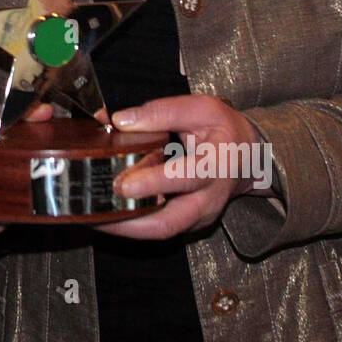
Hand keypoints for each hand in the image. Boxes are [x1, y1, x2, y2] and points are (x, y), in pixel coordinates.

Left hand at [96, 94, 267, 238]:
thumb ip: (162, 111)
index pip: (185, 178)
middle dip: (131, 222)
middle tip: (99, 211)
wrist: (249, 158)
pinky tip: (104, 212)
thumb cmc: (225, 131)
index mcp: (215, 166)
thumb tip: (120, 119)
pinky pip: (156, 228)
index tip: (123, 184)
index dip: (153, 183)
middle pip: (169, 223)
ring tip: (92, 215)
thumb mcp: (203, 109)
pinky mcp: (186, 223)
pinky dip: (130, 223)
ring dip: (124, 227)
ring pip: (159, 231)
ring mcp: (197, 216)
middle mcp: (207, 199)